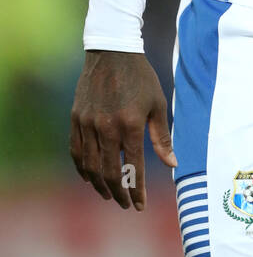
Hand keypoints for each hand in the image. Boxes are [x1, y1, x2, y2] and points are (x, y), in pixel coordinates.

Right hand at [70, 51, 176, 210]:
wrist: (111, 51)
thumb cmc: (141, 78)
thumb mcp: (158, 105)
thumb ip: (162, 137)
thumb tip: (172, 164)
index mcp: (130, 124)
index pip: (133, 167)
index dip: (137, 190)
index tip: (140, 205)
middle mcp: (106, 127)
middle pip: (109, 172)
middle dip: (119, 193)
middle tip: (126, 205)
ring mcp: (87, 123)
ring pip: (90, 165)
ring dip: (100, 185)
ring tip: (110, 195)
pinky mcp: (76, 119)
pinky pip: (76, 151)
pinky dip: (82, 168)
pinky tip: (90, 177)